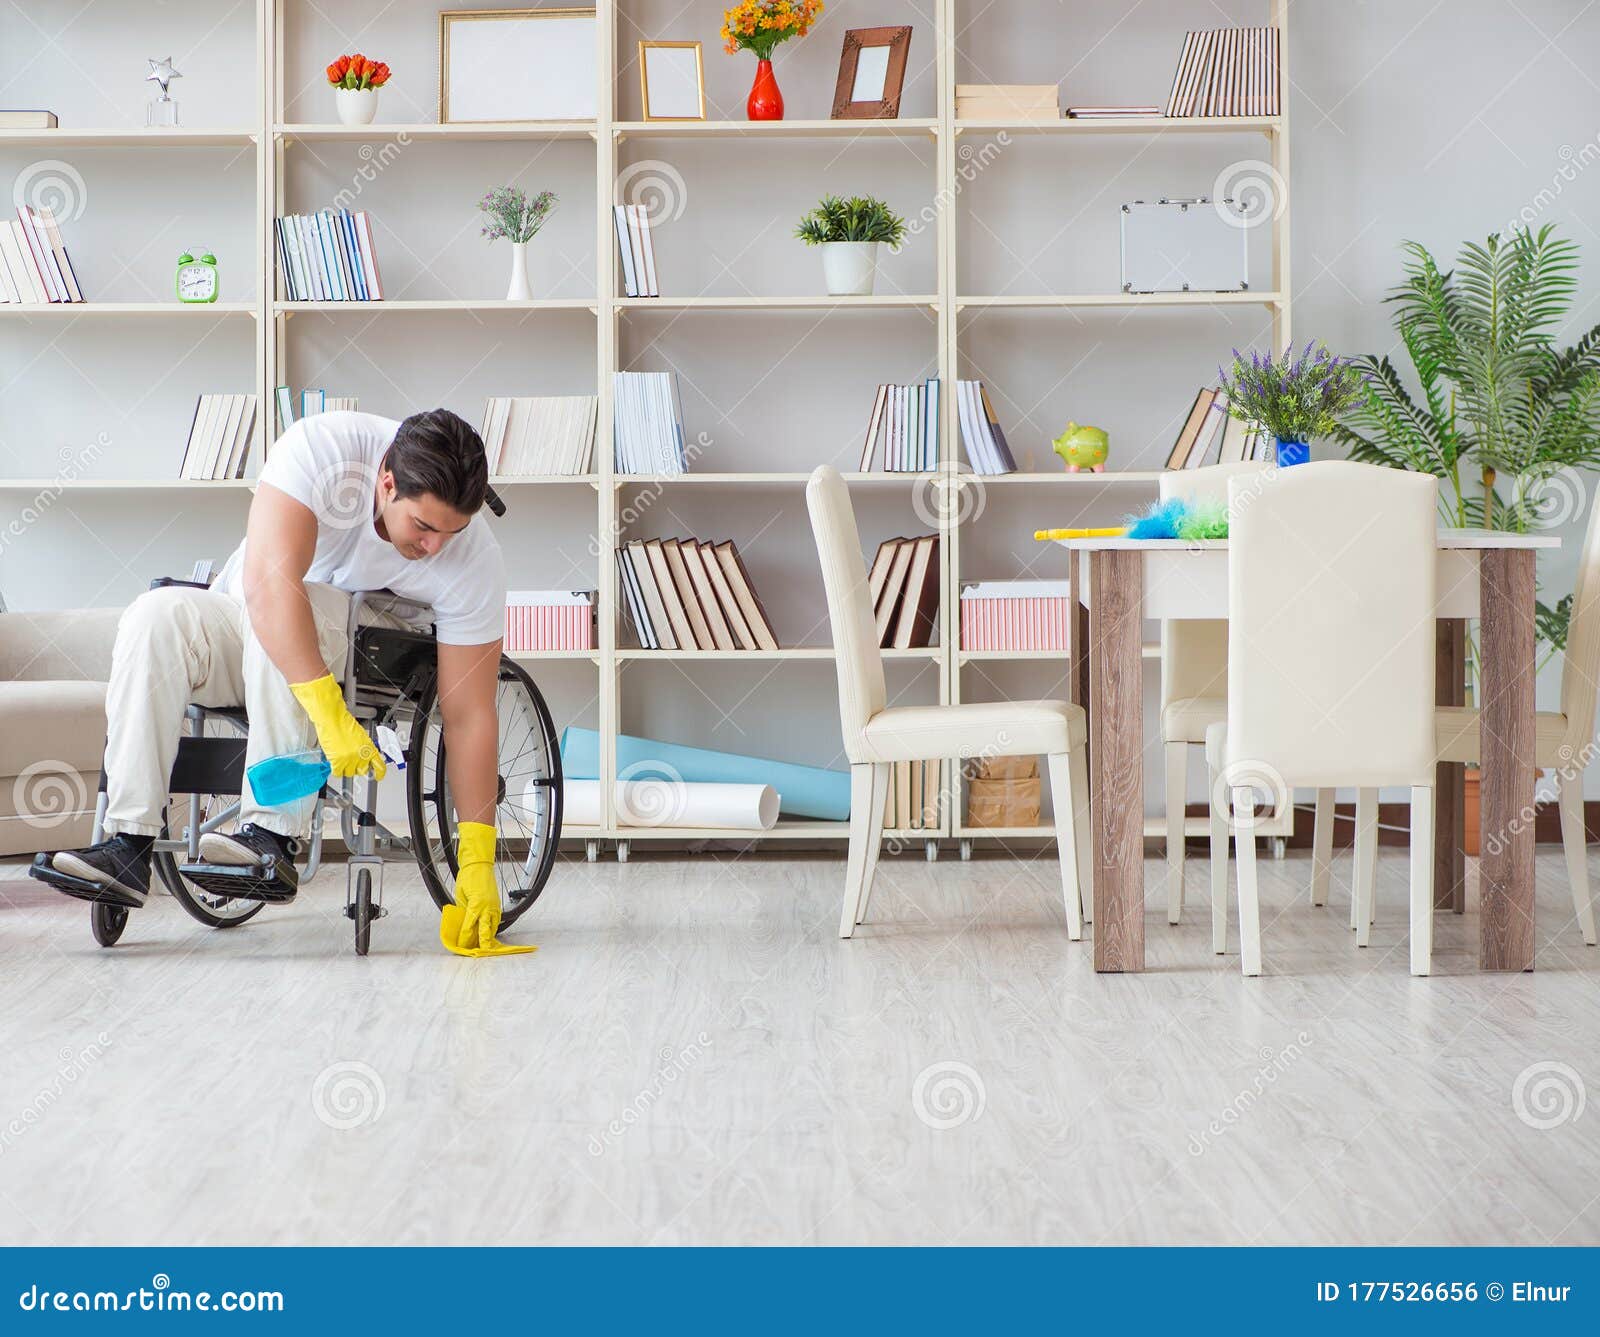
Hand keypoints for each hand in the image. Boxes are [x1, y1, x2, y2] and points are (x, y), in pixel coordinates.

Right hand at [289, 673, 386, 779]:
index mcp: (369, 747)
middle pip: (362, 771)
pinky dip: (336, 769)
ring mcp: (350, 759)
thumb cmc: (343, 723)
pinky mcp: (337, 762)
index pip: (379, 766)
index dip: (379, 773)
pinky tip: (335, 763)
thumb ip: (364, 748)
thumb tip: (364, 758)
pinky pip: (338, 773)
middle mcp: (361, 755)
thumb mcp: (361, 736)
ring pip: (350, 773)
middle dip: (358, 767)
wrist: (332, 719)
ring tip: (342, 758)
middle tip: (352, 761)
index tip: (378, 776)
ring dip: (346, 768)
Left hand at [439, 821, 534, 957]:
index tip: (461, 946)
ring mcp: (494, 906)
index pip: (469, 927)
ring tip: (484, 946)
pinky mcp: (497, 905)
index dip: (464, 938)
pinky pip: (496, 920)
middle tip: (479, 952)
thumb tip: (462, 924)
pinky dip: (492, 927)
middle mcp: (487, 908)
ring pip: (493, 927)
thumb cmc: (467, 878)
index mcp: (476, 905)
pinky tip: (489, 932)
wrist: (479, 865)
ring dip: (488, 936)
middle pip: (485, 931)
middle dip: (482, 943)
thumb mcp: (461, 896)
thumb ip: (463, 911)